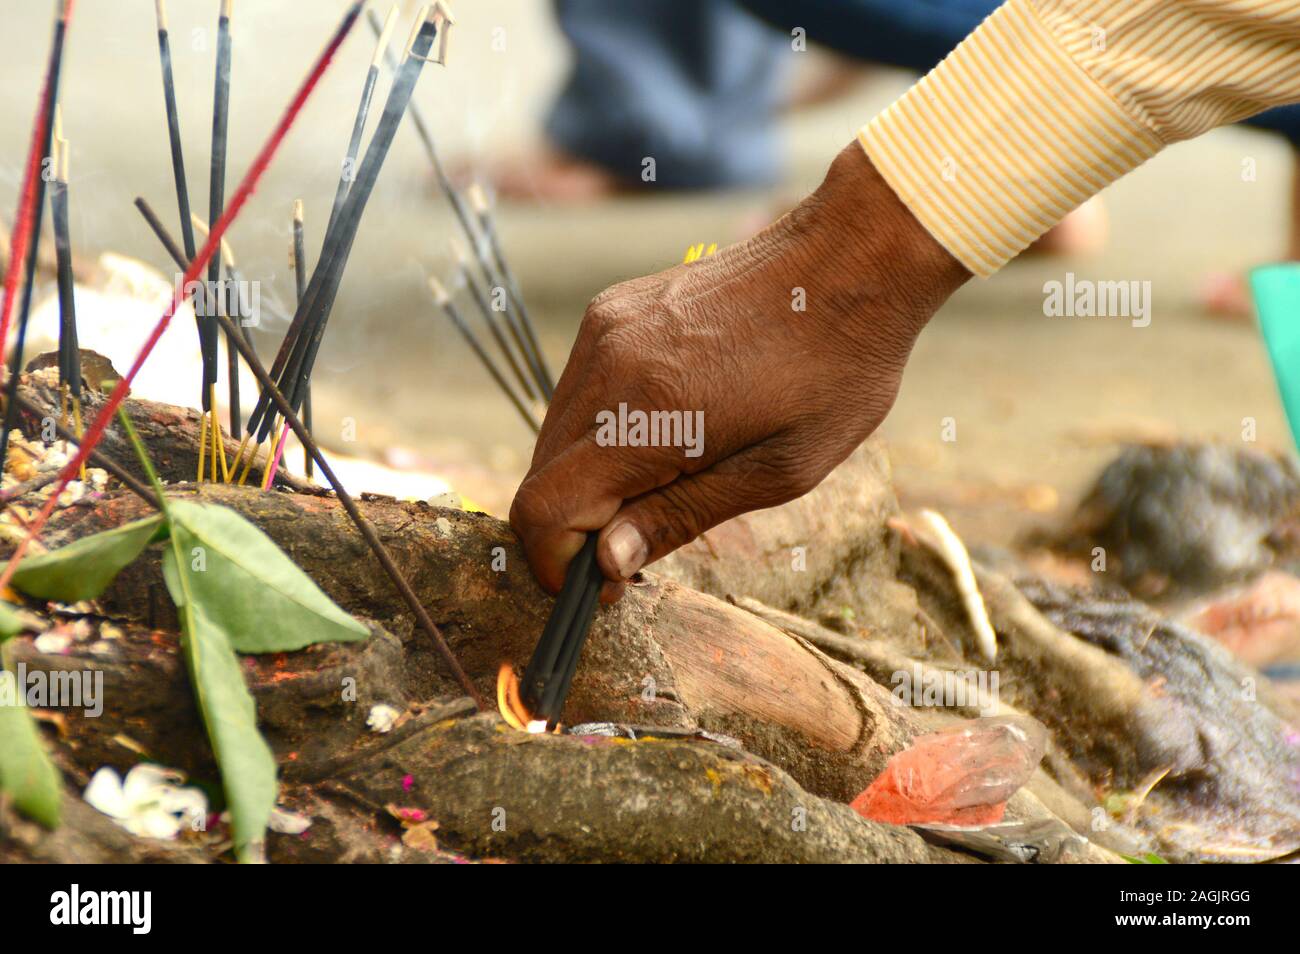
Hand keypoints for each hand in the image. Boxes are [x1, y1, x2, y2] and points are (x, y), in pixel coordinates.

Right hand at [510, 143, 970, 598]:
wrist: (849, 261)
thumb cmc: (833, 373)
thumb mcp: (778, 472)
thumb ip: (682, 516)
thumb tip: (609, 562)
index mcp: (650, 414)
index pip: (544, 508)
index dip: (558, 562)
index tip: (602, 584)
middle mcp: (609, 366)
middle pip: (539, 476)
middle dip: (572, 527)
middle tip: (635, 546)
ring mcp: (604, 331)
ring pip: (553, 435)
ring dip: (586, 478)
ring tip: (659, 485)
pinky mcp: (611, 311)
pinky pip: (577, 391)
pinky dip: (598, 429)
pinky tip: (660, 431)